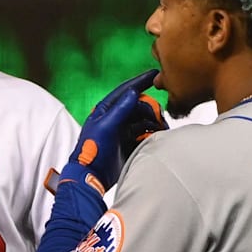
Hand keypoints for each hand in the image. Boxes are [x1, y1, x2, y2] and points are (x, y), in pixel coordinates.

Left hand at [66, 69, 165, 191]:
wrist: (91, 176)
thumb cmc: (92, 150)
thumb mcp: (106, 127)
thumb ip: (120, 109)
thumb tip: (134, 92)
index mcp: (106, 110)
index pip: (126, 90)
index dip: (141, 81)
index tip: (155, 74)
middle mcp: (115, 118)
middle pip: (139, 106)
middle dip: (151, 109)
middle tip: (159, 119)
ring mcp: (122, 131)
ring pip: (143, 120)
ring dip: (153, 122)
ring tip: (161, 129)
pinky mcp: (128, 144)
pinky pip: (144, 134)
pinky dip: (151, 134)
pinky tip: (156, 137)